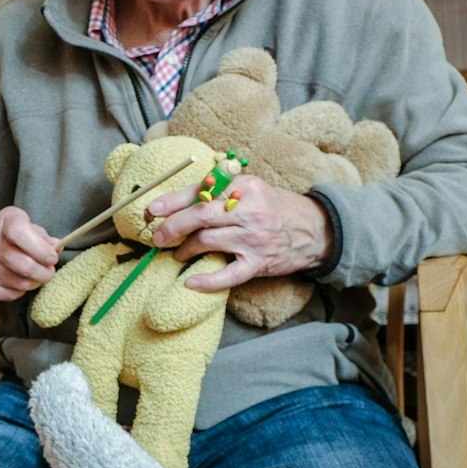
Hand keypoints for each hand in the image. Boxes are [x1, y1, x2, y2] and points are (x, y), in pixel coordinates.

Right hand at [0, 206, 57, 301]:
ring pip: (18, 283)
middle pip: (23, 265)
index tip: (52, 258)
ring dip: (32, 284)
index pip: (20, 233)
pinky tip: (18, 284)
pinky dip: (18, 292)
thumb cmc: (10, 238)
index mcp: (4, 221)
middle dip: (44, 273)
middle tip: (48, 273)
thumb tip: (56, 248)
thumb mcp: (27, 228)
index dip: (41, 249)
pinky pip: (7, 295)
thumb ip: (43, 238)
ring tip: (34, 278)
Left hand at [143, 175, 332, 292]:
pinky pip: (229, 274)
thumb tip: (176, 201)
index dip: (172, 201)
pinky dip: (207, 280)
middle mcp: (250, 210)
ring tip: (177, 254)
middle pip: (200, 215)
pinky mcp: (259, 263)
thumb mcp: (251, 189)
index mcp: (245, 186)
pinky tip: (190, 281)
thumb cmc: (273, 208)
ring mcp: (255, 238)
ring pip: (208, 241)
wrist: (314, 230)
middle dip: (172, 226)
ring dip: (185, 249)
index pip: (201, 191)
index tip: (152, 210)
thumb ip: (220, 191)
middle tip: (157, 236)